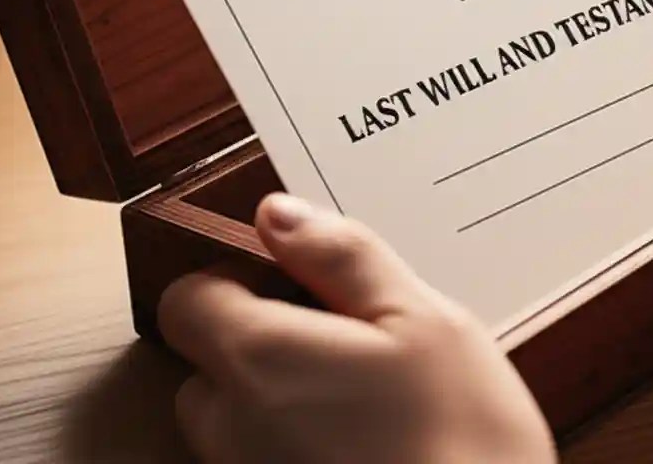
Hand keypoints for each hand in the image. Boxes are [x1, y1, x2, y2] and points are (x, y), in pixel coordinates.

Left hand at [158, 194, 556, 463]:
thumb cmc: (465, 437)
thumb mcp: (424, 320)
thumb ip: (342, 257)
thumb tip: (277, 214)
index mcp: (258, 359)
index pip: (186, 299)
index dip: (238, 281)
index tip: (302, 287)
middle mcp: (231, 429)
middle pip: (208, 368)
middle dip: (263, 348)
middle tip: (353, 348)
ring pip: (237, 425)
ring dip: (283, 405)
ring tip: (371, 404)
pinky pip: (268, 463)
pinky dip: (302, 449)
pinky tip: (370, 447)